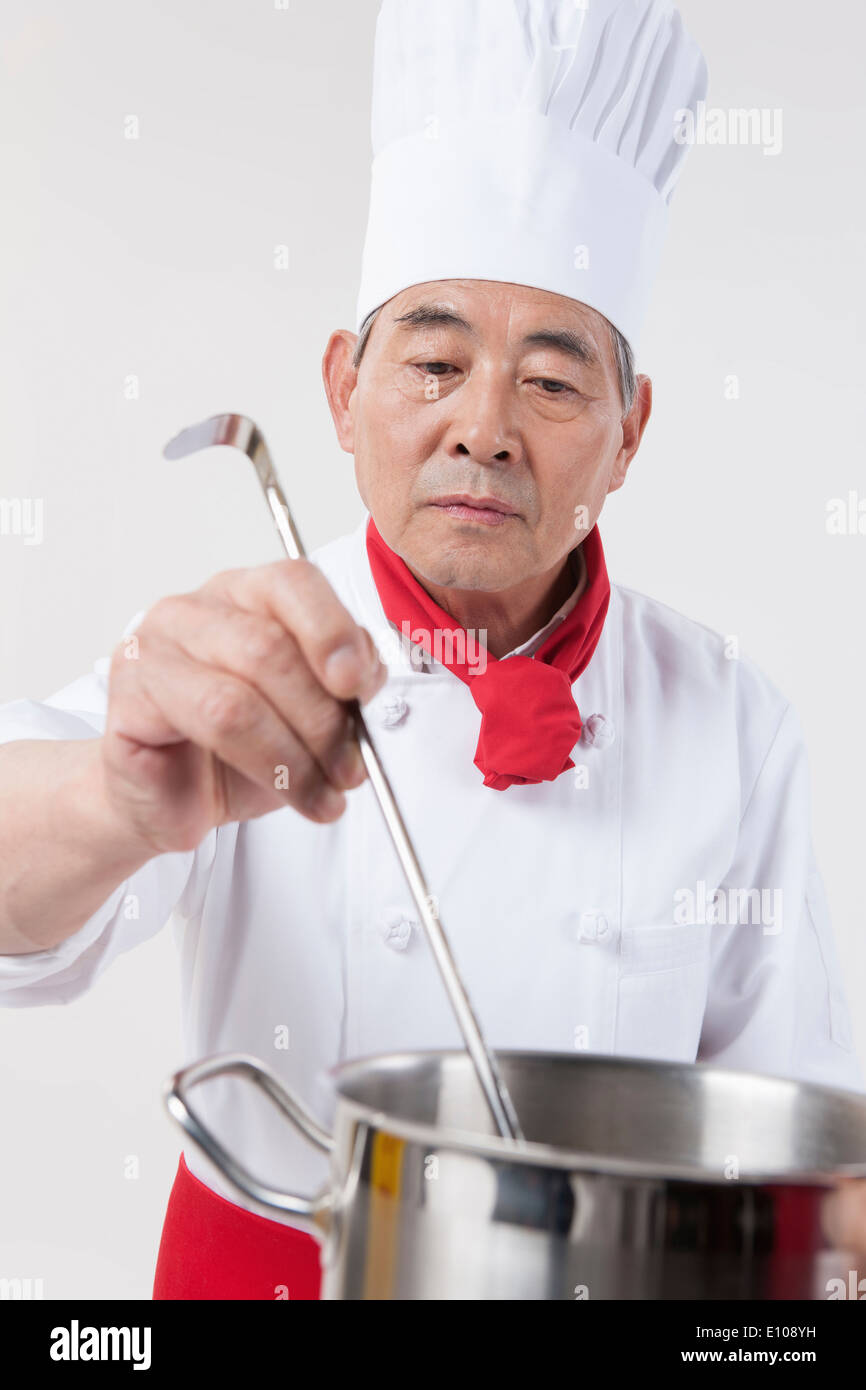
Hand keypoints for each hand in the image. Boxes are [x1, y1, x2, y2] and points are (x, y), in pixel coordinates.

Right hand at [100, 558, 386, 853]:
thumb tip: (368, 679)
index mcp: (244, 595)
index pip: (293, 582)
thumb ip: (343, 683)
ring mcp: (152, 650)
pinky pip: (207, 728)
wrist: (170, 799)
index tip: (359, 684)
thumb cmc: (238, 748)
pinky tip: (291, 794)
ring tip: (326, 792)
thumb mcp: (309, 712)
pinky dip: (265, 767)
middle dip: (324, 718)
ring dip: (297, 755)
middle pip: (271, 645)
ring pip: (240, 697)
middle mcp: (195, 610)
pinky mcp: (128, 700)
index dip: (333, 630)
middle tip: (351, 767)